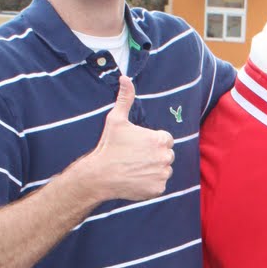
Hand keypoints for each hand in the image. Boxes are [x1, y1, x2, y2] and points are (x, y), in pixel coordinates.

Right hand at [84, 74, 174, 201]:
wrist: (100, 175)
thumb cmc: (109, 146)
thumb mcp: (116, 119)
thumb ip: (125, 98)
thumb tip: (125, 78)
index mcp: (159, 139)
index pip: (165, 139)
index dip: (152, 141)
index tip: (139, 145)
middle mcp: (165, 157)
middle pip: (166, 155)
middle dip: (155, 155)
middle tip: (135, 157)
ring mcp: (162, 174)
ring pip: (163, 170)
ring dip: (154, 169)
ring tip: (135, 168)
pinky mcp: (158, 189)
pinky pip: (159, 184)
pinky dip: (150, 183)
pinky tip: (136, 178)